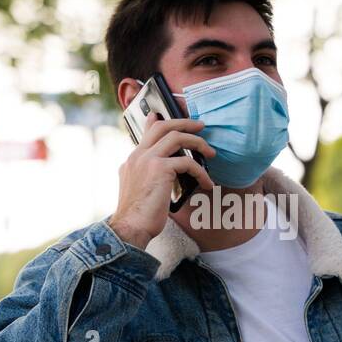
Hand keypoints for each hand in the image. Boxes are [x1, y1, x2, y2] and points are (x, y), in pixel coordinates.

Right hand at [108, 113, 214, 249]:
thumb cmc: (137, 215)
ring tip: (210, 153)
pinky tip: (207, 183)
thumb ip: (146, 175)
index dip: (157, 121)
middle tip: (201, 126)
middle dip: (184, 123)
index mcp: (133, 159)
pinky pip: (187, 162)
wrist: (130, 227)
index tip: (163, 114)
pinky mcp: (160, 169)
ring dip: (197, 142)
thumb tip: (162, 172)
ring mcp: (148, 160)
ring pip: (176, 137)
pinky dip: (201, 172)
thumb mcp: (137, 189)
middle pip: (163, 126)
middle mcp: (138, 156)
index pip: (147, 133)